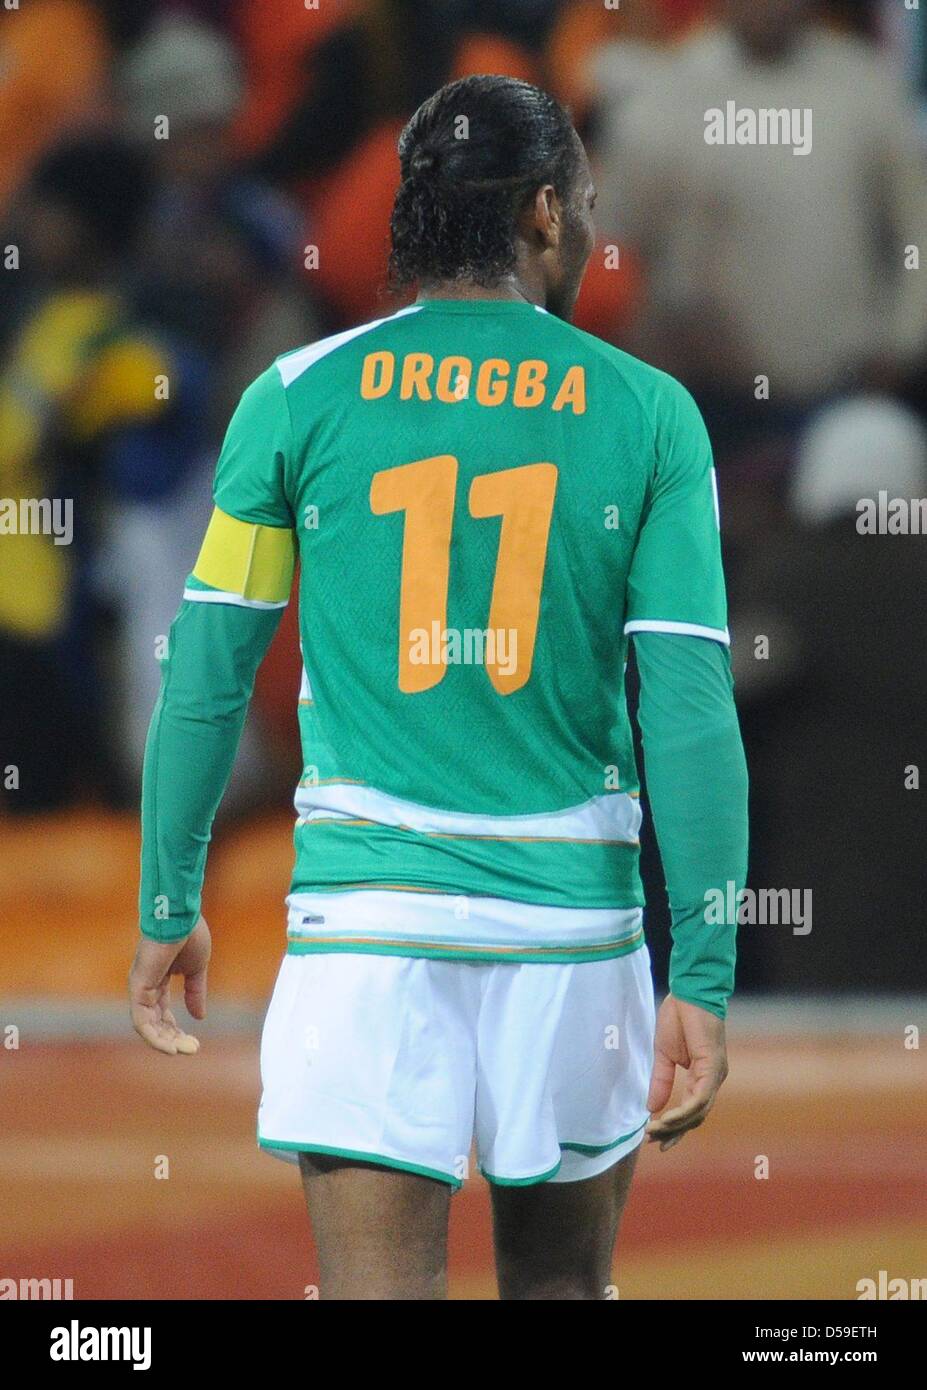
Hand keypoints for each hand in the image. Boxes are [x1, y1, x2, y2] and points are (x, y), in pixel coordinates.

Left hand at [128, 916, 211, 1054]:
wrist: (180, 916)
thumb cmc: (188, 934)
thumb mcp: (196, 969)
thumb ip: (196, 991)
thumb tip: (199, 1017)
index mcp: (158, 981)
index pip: (163, 1014)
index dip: (177, 1029)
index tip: (194, 1042)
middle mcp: (146, 987)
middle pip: (155, 1022)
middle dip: (173, 1038)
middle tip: (191, 1048)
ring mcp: (140, 988)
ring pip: (146, 1026)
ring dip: (164, 1041)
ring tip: (182, 1051)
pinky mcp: (138, 988)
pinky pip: (141, 1020)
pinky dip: (154, 1036)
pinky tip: (170, 1046)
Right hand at [645, 994, 727, 1150]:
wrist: (688, 993)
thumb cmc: (678, 1018)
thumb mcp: (664, 1055)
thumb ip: (660, 1081)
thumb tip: (652, 1107)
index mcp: (703, 1077)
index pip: (692, 1110)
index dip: (675, 1127)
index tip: (657, 1139)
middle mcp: (713, 1079)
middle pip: (696, 1117)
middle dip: (675, 1133)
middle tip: (656, 1144)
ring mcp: (715, 1074)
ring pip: (699, 1112)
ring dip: (676, 1125)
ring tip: (656, 1132)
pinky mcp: (712, 1067)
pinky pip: (700, 1098)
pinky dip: (684, 1111)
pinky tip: (667, 1119)